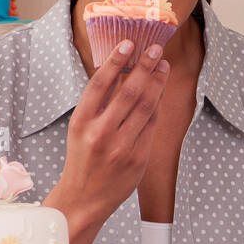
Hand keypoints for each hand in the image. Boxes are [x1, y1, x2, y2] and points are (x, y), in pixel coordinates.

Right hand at [44, 39, 168, 243]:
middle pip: (129, 92)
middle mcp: (101, 133)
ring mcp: (121, 147)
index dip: (116, 61)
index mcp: (81, 122)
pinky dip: (158, 106)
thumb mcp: (80, 129)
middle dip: (145, 67)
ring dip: (157, 83)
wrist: (83, 199)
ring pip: (146, 107)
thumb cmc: (82, 159)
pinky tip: (161, 92)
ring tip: (163, 66)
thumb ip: (98, 104)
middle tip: (156, 49)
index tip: (128, 44)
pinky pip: (152, 126)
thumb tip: (120, 71)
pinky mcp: (138, 158)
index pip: (100, 84)